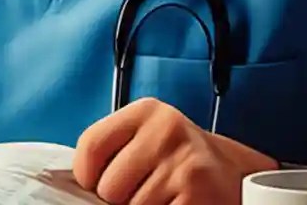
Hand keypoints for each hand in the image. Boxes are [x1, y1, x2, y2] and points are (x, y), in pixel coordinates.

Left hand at [72, 97, 275, 204]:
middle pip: (108, 186)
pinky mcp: (196, 194)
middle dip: (120, 198)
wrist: (235, 177)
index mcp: (147, 111)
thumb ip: (113, 151)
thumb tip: (71, 184)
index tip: (98, 182)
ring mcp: (185, 163)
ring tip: (165, 197)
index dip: (87, 175)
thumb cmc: (178, 162)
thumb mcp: (147, 140)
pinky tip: (177, 204)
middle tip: (145, 190)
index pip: (90, 146)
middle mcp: (167, 130)